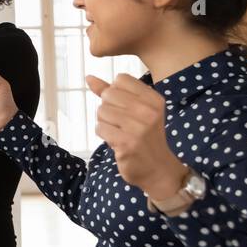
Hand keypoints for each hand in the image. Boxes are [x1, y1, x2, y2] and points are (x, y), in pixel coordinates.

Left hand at [86, 74, 186, 201]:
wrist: (158, 169)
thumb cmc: (144, 136)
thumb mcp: (135, 110)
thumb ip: (111, 92)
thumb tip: (89, 77)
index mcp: (154, 99)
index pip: (120, 79)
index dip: (115, 93)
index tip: (126, 107)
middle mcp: (149, 111)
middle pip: (108, 95)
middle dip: (108, 109)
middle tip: (122, 123)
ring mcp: (138, 127)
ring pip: (101, 111)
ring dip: (105, 123)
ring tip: (120, 132)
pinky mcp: (127, 142)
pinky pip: (100, 128)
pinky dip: (104, 135)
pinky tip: (117, 142)